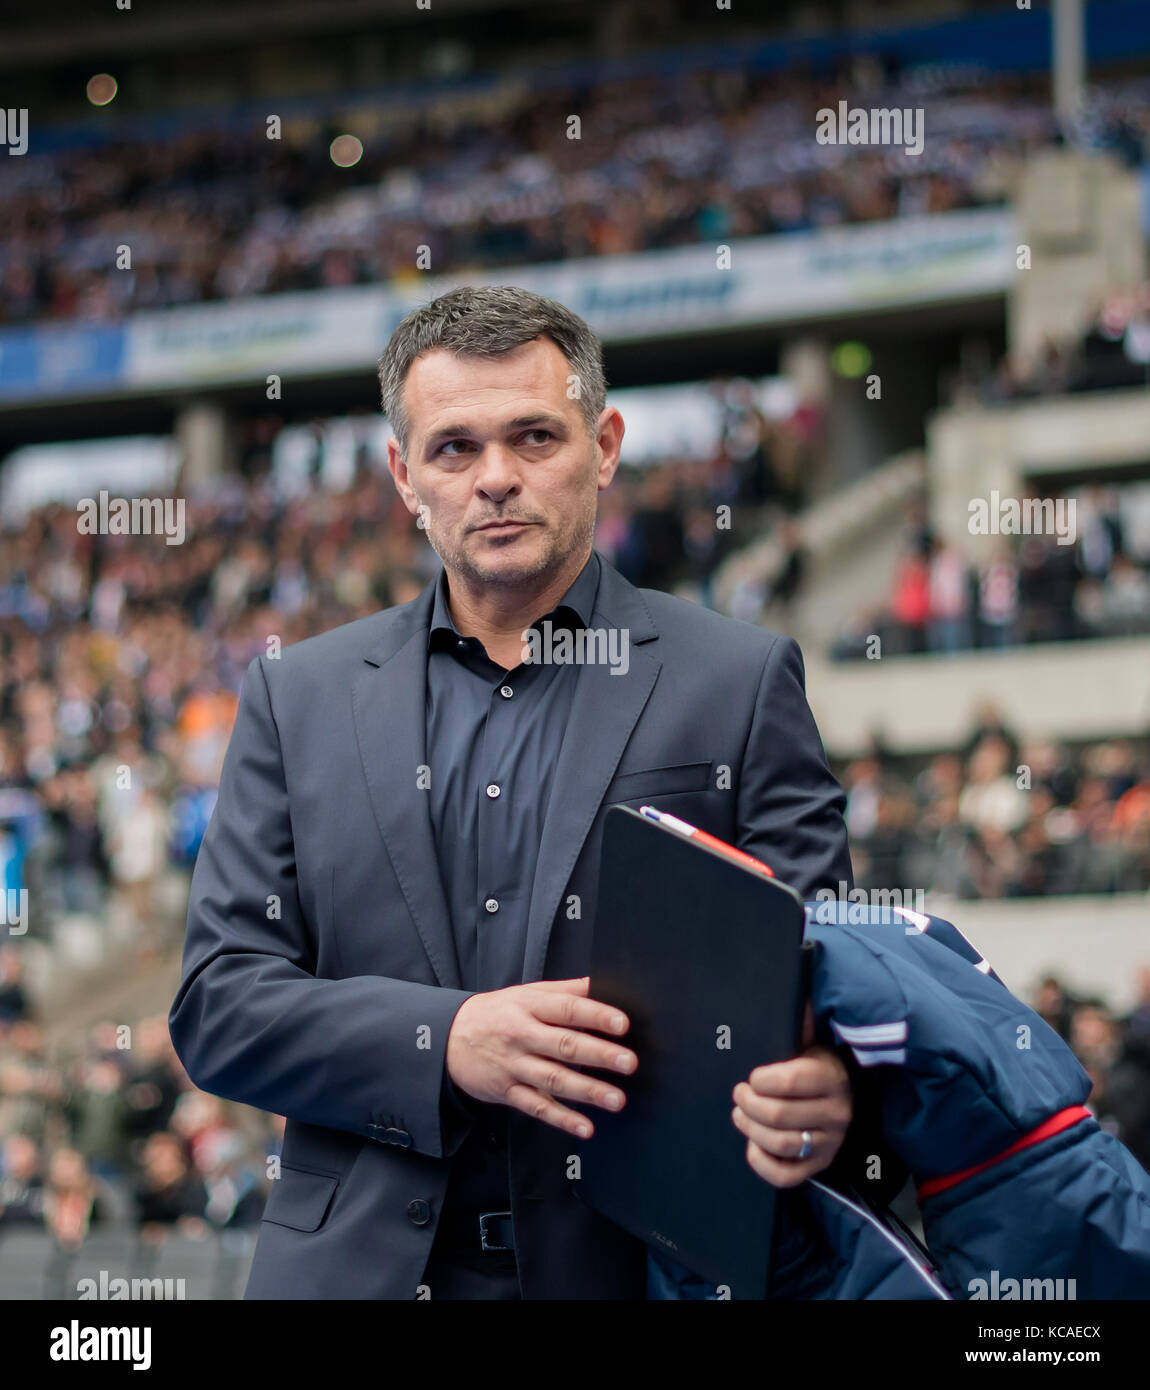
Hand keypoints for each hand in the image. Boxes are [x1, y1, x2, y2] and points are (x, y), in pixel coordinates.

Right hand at [446, 976, 636, 1138]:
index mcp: (530, 1006)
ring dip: (587, 1091)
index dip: (595, 1015)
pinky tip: (585, 1127)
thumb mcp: (527, 993)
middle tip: (629, 1062)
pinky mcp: (507, 1092)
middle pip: (564, 1045)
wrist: (448, 1037)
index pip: (567, 1008)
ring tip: (617, 1100)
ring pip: (553, 1079)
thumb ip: (566, 990)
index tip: (622, 1024)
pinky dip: (561, 1118)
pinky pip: (536, 1106)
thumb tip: (602, 982)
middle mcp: (522, 1035)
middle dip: (598, 1054)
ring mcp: (514, 1065)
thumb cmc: (498, 1012)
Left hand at [731, 1003, 851, 1187]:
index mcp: (832, 1076)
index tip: (751, 1076)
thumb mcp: (812, 1038)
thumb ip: (799, 1019)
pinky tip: (751, 1145)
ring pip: (781, 1144)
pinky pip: (786, 1176)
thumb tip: (793, 995)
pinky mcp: (819, 1166)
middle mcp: (837, 1113)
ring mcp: (830, 1143)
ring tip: (740, 1114)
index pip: (789, 1082)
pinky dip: (761, 1162)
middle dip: (748, 1103)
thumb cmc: (816, 1062)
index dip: (760, 1080)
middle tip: (738, 1093)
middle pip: (779, 1115)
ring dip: (750, 1129)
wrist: (847, 1095)